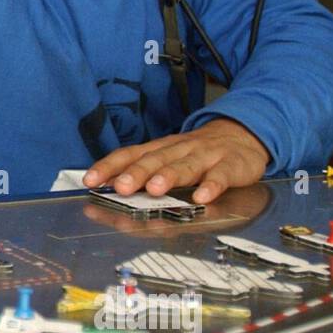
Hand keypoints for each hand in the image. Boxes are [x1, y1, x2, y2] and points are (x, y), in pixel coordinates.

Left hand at [82, 118, 269, 204]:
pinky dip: (212, 186)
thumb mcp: (167, 157)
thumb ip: (141, 170)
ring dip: (168, 176)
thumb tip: (107, 186)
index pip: (130, 154)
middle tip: (121, 187)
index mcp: (160, 149)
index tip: (90, 180)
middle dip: (137, 173)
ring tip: (154, 190)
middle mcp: (179, 150)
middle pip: (155, 160)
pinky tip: (203, 197)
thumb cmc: (196, 152)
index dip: (109, 167)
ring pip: (185, 166)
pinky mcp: (230, 165)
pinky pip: (220, 176)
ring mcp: (205, 157)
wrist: (242, 135)